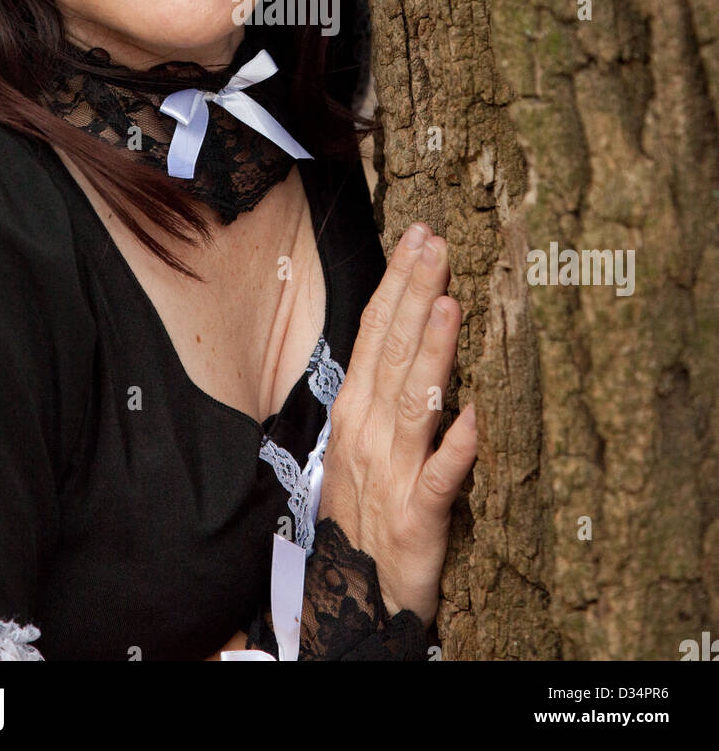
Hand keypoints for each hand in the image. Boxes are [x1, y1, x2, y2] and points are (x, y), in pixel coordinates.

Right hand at [316, 225, 476, 627]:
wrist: (356, 595)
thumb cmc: (368, 509)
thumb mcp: (364, 440)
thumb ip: (386, 388)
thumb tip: (412, 328)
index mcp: (356, 410)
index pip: (376, 333)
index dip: (396, 283)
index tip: (418, 237)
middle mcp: (369, 433)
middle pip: (394, 353)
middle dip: (415, 295)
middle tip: (437, 245)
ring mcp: (393, 473)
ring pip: (415, 403)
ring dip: (432, 354)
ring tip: (449, 304)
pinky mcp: (419, 516)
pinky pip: (441, 479)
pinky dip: (457, 449)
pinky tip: (476, 419)